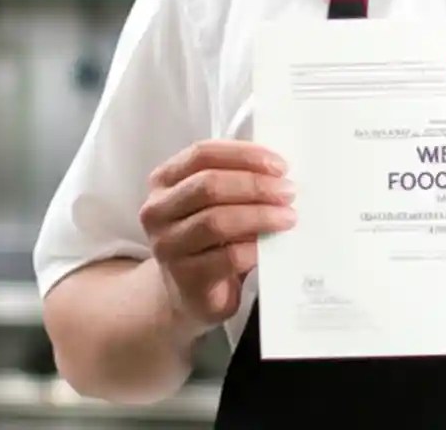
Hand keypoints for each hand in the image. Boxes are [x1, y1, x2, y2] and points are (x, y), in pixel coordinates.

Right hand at [140, 140, 296, 336]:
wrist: (191, 291)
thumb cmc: (211, 238)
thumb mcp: (216, 203)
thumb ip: (237, 180)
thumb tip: (281, 172)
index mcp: (164, 181)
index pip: (202, 154)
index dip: (244, 155)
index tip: (279, 165)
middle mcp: (158, 211)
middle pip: (208, 186)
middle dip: (256, 185)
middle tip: (288, 192)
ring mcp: (168, 246)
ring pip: (217, 221)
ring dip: (260, 216)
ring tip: (287, 217)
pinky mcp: (186, 278)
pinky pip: (227, 257)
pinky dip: (255, 247)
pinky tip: (271, 246)